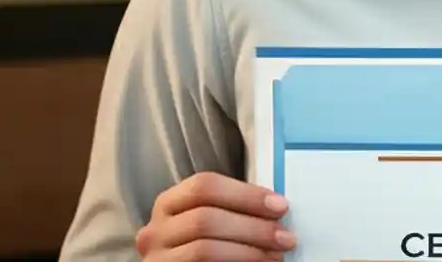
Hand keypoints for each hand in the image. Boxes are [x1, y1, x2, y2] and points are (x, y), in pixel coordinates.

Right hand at [135, 172, 295, 260]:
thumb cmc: (204, 244)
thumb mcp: (211, 221)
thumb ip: (232, 210)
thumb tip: (275, 207)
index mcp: (169, 204)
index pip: (204, 186)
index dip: (245, 194)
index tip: (280, 205)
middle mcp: (155, 231)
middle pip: (206, 219)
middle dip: (253, 227)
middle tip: (285, 237)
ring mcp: (157, 259)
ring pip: (204, 249)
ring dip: (248, 252)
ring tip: (276, 256)